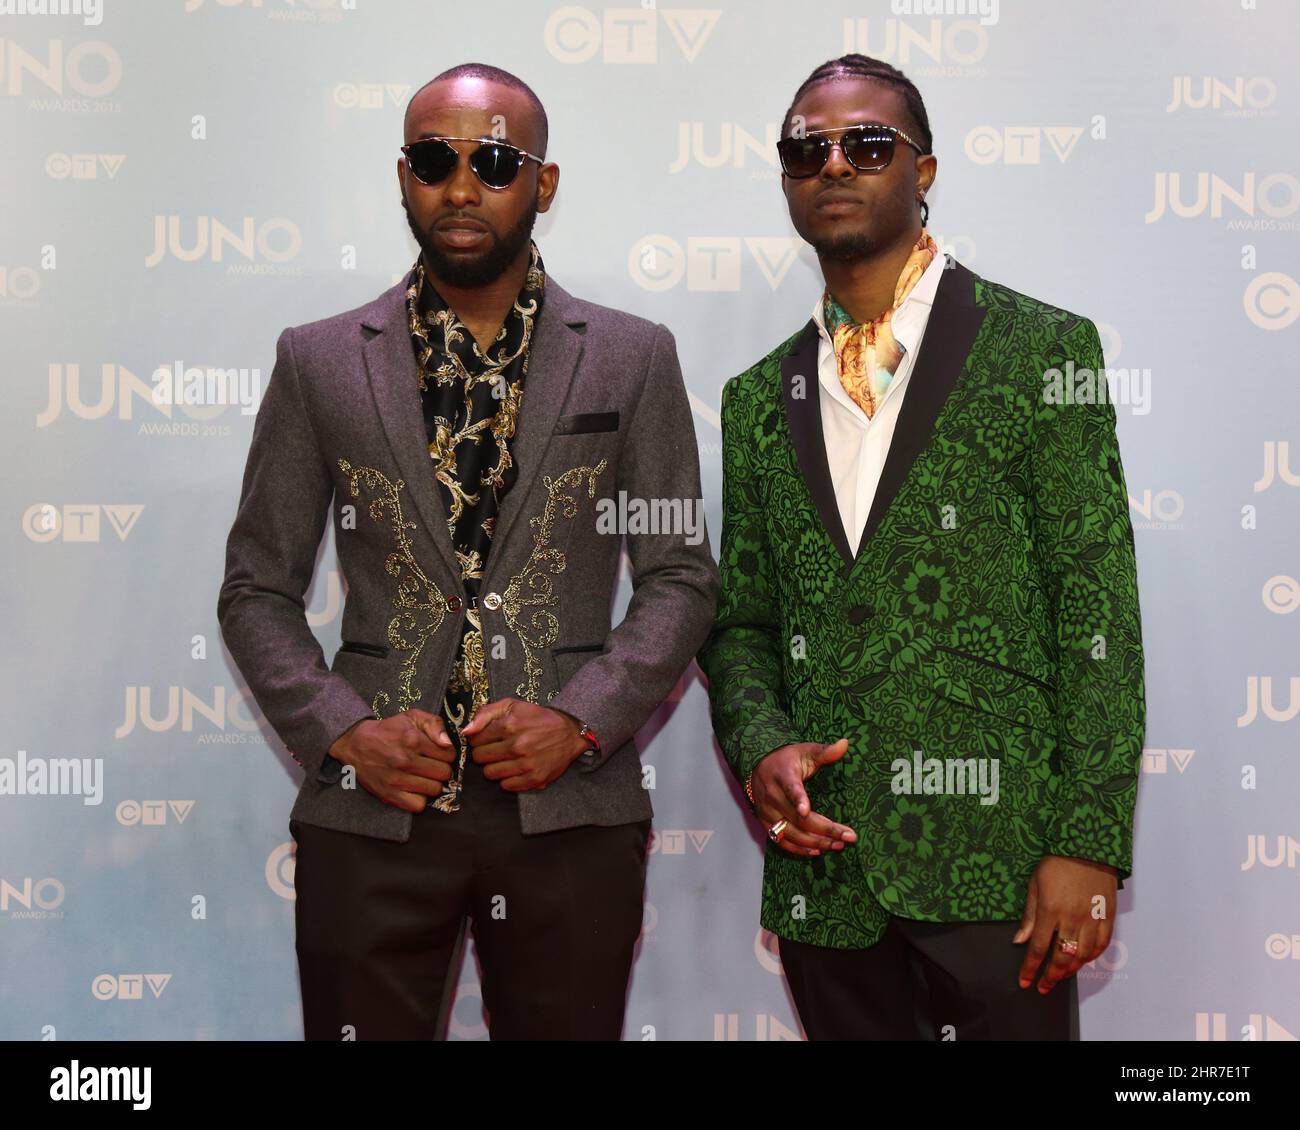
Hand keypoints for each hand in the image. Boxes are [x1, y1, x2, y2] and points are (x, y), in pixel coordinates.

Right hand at [328, 709, 457, 813]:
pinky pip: (418, 805)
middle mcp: (405, 760)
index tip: (438, 753)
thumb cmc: (388, 730)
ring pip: (434, 790)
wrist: (356, 744)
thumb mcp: (412, 717)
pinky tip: (415, 788)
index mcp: (413, 740)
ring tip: (423, 776)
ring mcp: (397, 779)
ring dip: (432, 783)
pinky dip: (420, 799)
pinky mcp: (389, 795)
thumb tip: (448, 744)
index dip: (447, 753)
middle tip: (432, 765)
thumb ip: (434, 724)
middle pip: (444, 774)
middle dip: (441, 769)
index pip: (449, 755)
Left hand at [461, 697, 585, 791]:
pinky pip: (506, 786)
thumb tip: (466, 732)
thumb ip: (485, 713)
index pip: (474, 739)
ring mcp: (526, 764)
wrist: (570, 733)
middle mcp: (518, 745)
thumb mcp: (512, 705)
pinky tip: (515, 768)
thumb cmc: (538, 718)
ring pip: (490, 774)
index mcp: (510, 725)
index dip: (478, 739)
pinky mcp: (534, 779)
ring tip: (505, 759)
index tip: (487, 738)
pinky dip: (507, 779)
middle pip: (479, 758)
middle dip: (484, 753)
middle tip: (495, 749)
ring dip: (494, 767)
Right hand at [751, 738, 856, 856]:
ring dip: (815, 842)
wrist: (759, 765)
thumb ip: (825, 751)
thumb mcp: (806, 751)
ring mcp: (768, 812)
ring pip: (791, 833)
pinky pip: (781, 841)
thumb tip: (845, 744)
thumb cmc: (788, 759)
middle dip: (825, 829)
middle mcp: (772, 795)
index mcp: (783, 775)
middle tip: (848, 836)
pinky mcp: (766, 823)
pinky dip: (799, 850)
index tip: (806, 810)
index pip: (790, 788)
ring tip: (838, 845)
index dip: (798, 800)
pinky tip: (817, 851)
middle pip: (797, 818)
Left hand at [1013, 855, 1117, 991]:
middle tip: (1043, 987)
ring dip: (1070, 970)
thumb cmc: (1056, 863)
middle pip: (1061, 957)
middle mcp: (1072, 918)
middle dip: (1050, 976)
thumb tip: (1020, 941)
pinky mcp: (1108, 916)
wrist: (1086, 846)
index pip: (1039, 948)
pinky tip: (1082, 962)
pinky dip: (1091, 957)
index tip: (1025, 982)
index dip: (1030, 968)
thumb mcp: (1034, 885)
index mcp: (1050, 910)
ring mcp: (1092, 918)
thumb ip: (1029, 916)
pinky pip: (1102, 945)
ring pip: (1083, 956)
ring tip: (1060, 976)